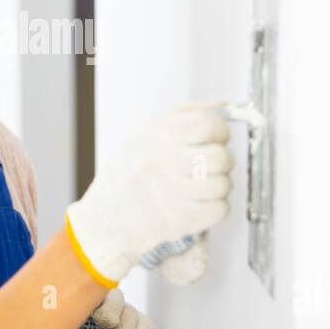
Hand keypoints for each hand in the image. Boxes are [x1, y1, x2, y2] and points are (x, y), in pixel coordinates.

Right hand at [65, 102, 233, 285]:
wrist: (105, 218)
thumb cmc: (128, 173)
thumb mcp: (146, 133)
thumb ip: (186, 116)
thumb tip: (222, 108)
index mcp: (157, 136)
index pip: (208, 124)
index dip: (219, 132)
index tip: (216, 138)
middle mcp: (163, 162)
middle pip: (220, 157)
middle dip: (222, 162)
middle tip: (209, 166)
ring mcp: (171, 193)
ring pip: (223, 184)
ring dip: (218, 186)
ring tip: (201, 186)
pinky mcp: (179, 220)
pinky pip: (220, 209)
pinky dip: (214, 207)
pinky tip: (198, 203)